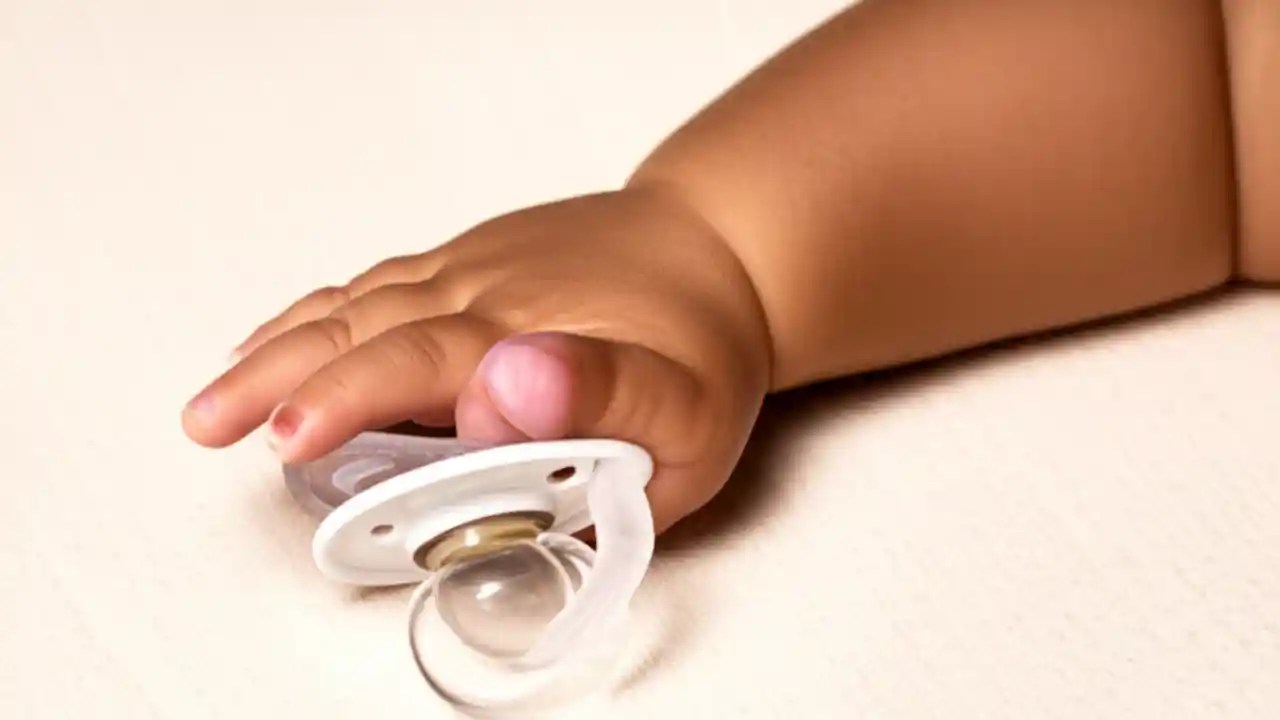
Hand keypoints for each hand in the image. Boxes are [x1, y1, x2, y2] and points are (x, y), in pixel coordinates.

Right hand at [182, 188, 771, 532]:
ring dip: (278, 351)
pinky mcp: (467, 262)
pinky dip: (315, 315)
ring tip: (215, 401)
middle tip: (209, 427)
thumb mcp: (688, 405)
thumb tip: (507, 387)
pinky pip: (374, 285)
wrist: (720, 251)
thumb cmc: (705, 349)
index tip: (290, 440)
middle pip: (362, 332)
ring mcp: (470, 272)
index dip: (347, 403)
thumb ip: (602, 403)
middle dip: (278, 382)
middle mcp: (484, 294)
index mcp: (528, 333)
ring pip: (353, 305)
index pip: (416, 366)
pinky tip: (277, 341)